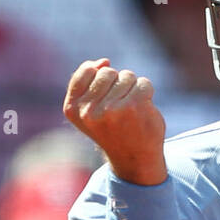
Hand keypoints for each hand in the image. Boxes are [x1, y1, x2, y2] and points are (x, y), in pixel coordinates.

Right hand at [62, 57, 166, 184]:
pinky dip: (147, 93)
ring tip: (131, 111)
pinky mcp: (134, 107)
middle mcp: (89, 111)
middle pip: (107, 71)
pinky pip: (143, 83)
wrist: (135, 159)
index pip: (86, 71)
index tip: (105, 100)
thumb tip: (104, 61)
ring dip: (133, 89)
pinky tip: (143, 110)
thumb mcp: (89, 107)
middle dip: (118, 84)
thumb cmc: (113, 129)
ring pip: (126, 76)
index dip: (100, 80)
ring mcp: (111, 109)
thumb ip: (88, 82)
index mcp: (72, 109)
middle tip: (120, 109)